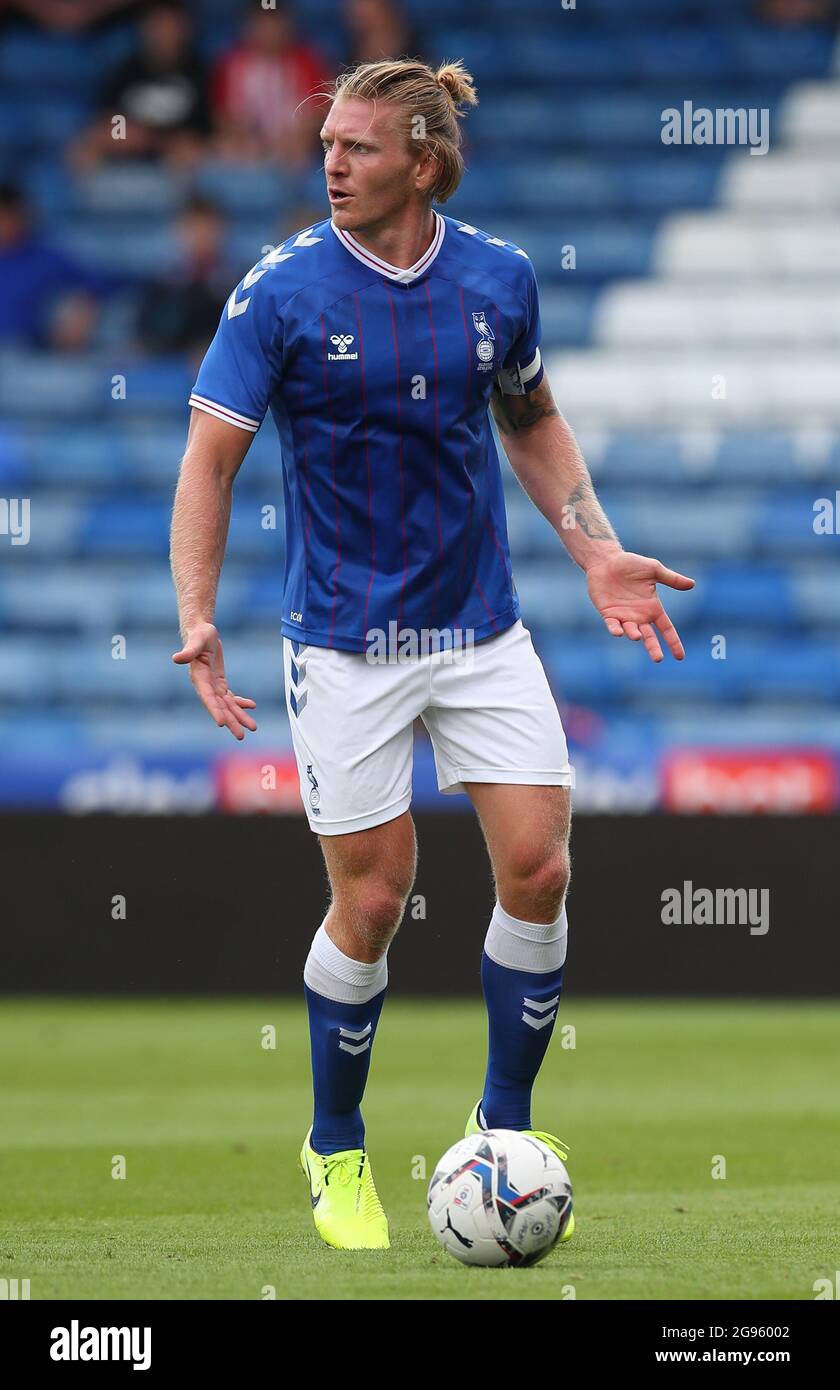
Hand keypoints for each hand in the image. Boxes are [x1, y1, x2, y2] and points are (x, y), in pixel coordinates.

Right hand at [172, 621, 257, 738]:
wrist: (201, 631)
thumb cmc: (198, 635)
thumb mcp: (195, 641)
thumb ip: (188, 651)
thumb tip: (176, 658)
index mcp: (198, 678)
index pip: (207, 697)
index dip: (214, 710)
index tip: (222, 724)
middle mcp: (205, 686)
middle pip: (219, 707)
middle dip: (230, 721)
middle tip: (240, 736)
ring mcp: (213, 686)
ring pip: (227, 705)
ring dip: (239, 716)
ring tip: (252, 727)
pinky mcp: (219, 682)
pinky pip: (230, 696)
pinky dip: (240, 702)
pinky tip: (251, 706)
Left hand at [586, 551, 694, 661]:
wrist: (606, 561)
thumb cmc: (630, 564)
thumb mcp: (654, 570)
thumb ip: (671, 578)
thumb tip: (692, 584)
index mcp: (652, 608)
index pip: (666, 628)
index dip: (673, 642)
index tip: (680, 657)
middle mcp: (639, 616)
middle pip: (649, 636)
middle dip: (653, 648)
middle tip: (658, 659)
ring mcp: (623, 616)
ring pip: (631, 631)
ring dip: (633, 634)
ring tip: (637, 637)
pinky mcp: (608, 613)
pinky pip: (612, 625)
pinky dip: (615, 629)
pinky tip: (618, 633)